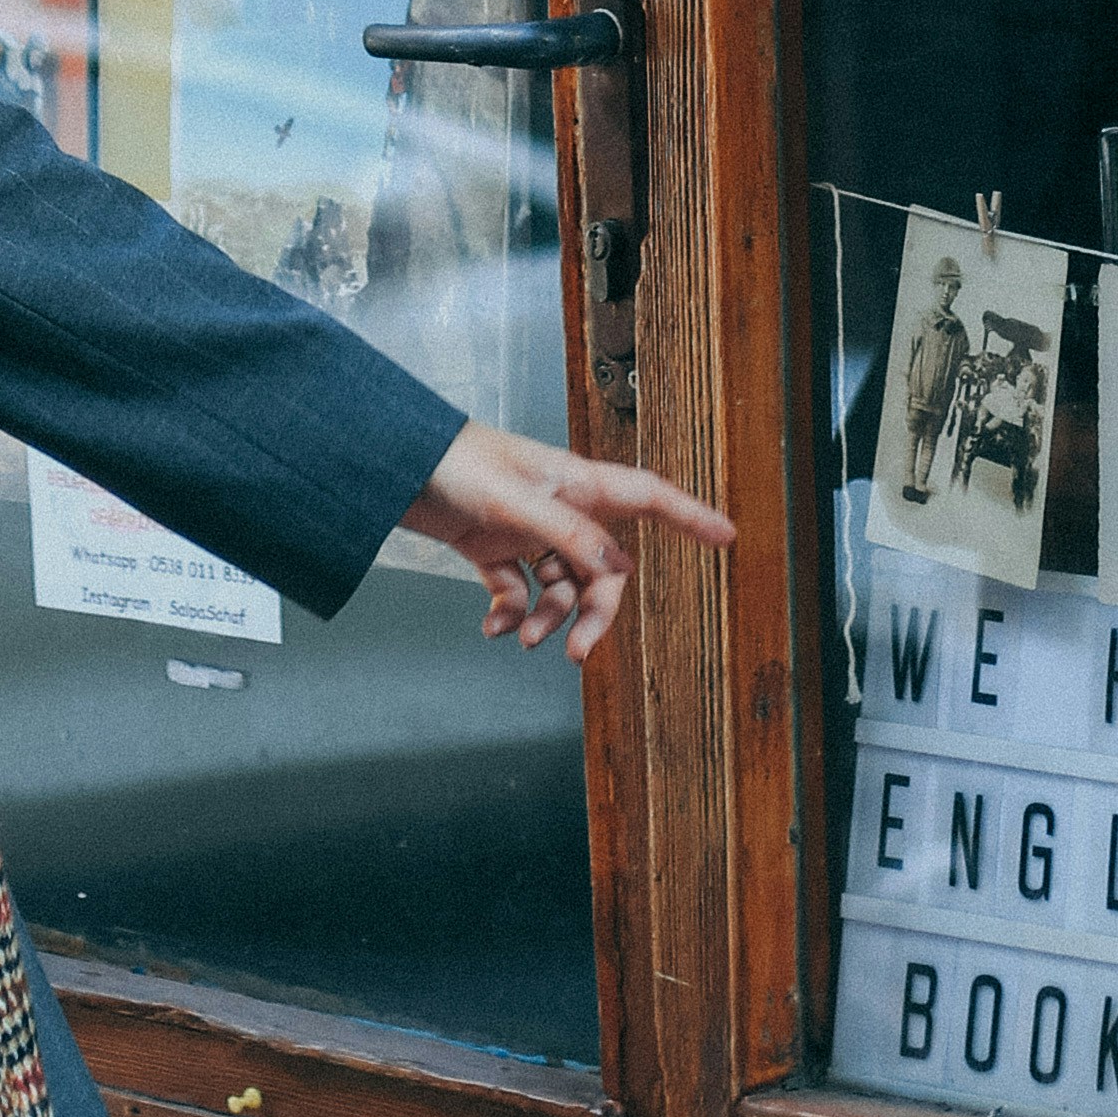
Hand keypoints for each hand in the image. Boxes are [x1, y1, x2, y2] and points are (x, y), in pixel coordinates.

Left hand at [402, 419, 733, 665]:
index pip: (647, 497)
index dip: (690, 516)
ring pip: (558, 584)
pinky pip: (517, 589)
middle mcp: (557, 505)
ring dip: (546, 617)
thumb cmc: (453, 463)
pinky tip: (492, 625)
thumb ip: (567, 533)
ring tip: (520, 637)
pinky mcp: (491, 544)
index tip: (727, 536)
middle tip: (577, 653)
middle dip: (593, 611)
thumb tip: (616, 569)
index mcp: (575, 482)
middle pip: (600, 566)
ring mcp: (524, 526)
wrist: (390, 464)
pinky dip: (510, 611)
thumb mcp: (514, 501)